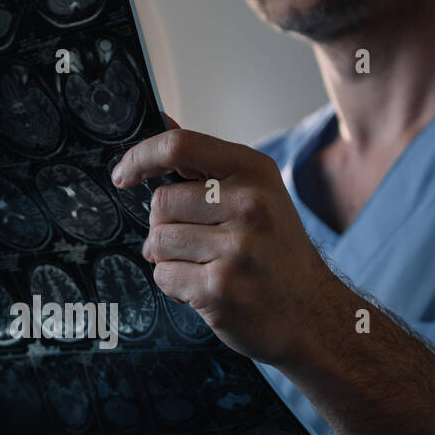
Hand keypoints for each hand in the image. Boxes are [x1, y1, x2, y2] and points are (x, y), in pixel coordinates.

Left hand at [111, 118, 338, 367]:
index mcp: (255, 172)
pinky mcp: (220, 288)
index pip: (180, 146)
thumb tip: (162, 120)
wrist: (312, 313)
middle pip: (160, 203)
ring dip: (167, 259)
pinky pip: (164, 277)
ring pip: (157, 242)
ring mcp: (236, 249)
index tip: (123, 175)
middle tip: (192, 243)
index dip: (140, 157)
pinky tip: (205, 288)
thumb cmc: (276, 251)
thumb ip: (207, 163)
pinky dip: (174, 285)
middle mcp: (249, 205)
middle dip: (163, 227)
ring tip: (203, 266)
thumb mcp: (258, 194)